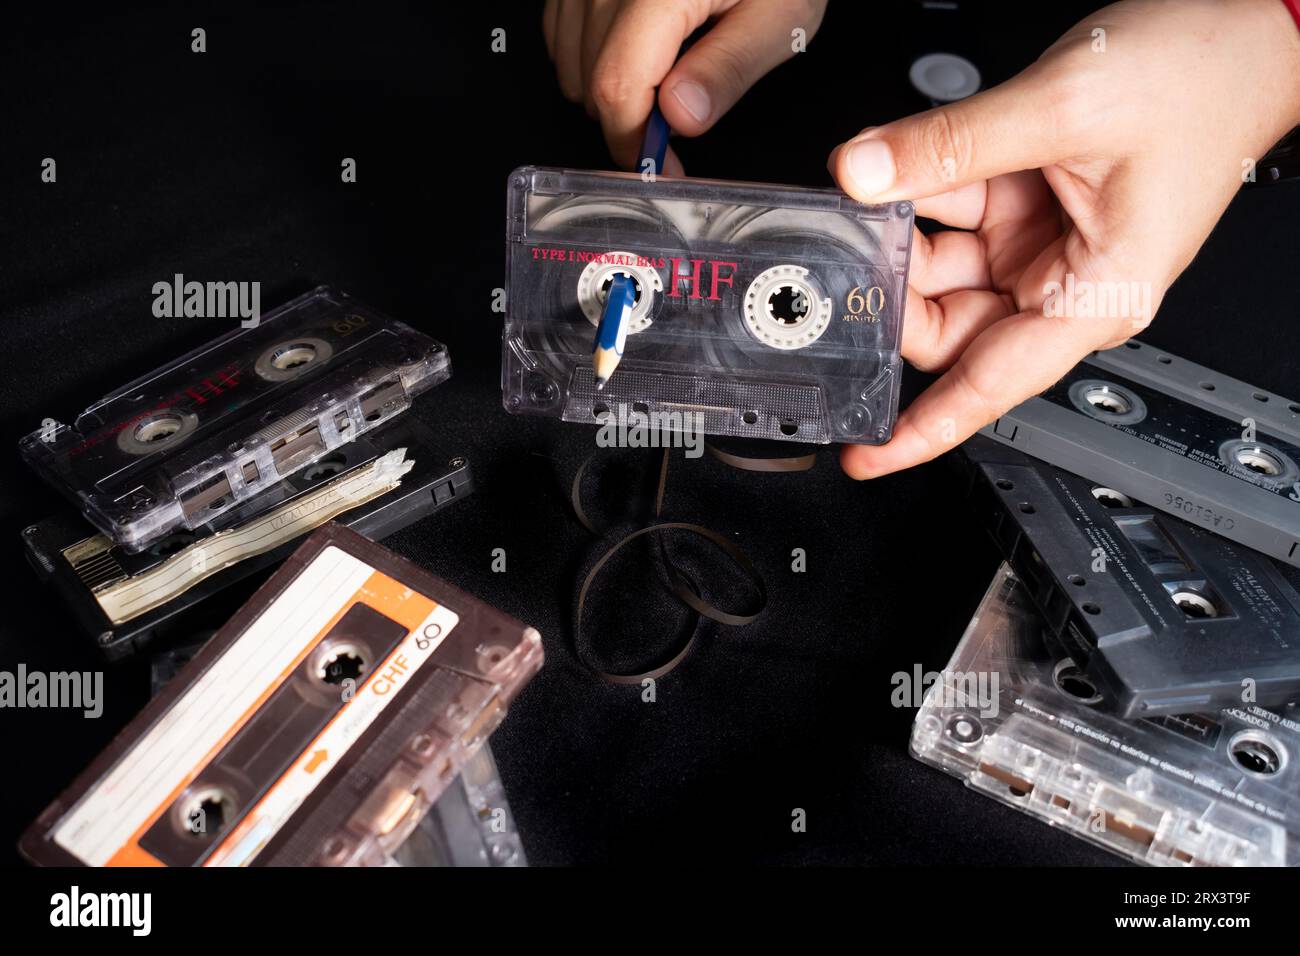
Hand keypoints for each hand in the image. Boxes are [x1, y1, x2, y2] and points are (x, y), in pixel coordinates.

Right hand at [543, 0, 826, 172]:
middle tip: (678, 119)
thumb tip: (678, 118)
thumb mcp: (781, 15)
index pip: (618, 90)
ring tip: (667, 74)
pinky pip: (561, 31)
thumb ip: (728, 67)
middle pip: (590, 83)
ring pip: (569, 64)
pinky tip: (638, 51)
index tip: (664, 169)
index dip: (637, 146)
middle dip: (631, 120)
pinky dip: (590, 56)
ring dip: (609, 90)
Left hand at [830, 0, 1299, 478]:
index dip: (922, 428)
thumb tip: (863, 173)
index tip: (865, 454)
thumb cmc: (1204, 78)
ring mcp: (1043, 246)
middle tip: (851, 255)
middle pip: (951, 329)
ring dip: (900, 238)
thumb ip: (953, 145)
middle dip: (896, 298)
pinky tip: (893, 168)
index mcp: (1096, 298)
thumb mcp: (1065, 108)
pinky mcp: (1028, 206)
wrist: (1245, 27)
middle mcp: (1067, 284)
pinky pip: (954, 218)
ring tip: (867, 199)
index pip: (990, 386)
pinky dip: (919, 194)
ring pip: (942, 273)